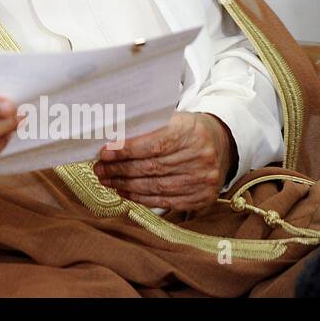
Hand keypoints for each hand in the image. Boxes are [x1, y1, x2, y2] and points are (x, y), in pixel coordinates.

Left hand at [92, 111, 235, 211]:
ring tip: (107, 180)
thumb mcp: (171, 118)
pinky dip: (142, 198)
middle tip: (99, 169)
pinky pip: (166, 201)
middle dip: (120, 169)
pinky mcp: (202, 197)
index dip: (126, 151)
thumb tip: (111, 139)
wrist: (220, 142)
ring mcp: (204, 180)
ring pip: (157, 187)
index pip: (153, 144)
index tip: (104, 152)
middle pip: (152, 168)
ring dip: (126, 185)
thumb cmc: (186, 128)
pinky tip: (125, 192)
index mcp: (192, 132)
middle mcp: (201, 157)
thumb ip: (145, 128)